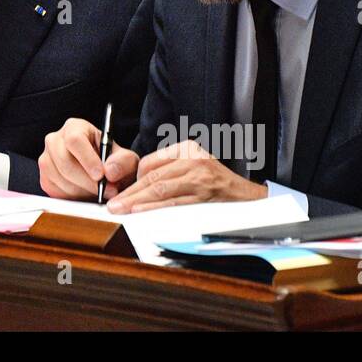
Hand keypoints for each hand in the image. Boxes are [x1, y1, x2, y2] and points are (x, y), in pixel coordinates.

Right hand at [39, 116, 137, 199]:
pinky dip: (73, 198)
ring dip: (82, 192)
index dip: (87, 159)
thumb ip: (122, 162)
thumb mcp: (126, 159)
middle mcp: (55, 140)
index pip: (74, 140)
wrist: (104, 175)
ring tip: (99, 194)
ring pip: (59, 178)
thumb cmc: (112, 163)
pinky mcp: (45, 178)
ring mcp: (47, 159)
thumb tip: (109, 171)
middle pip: (64, 161)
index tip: (100, 176)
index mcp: (75, 127)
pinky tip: (86, 195)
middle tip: (106, 191)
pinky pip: (55, 191)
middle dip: (86, 181)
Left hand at [105, 139, 266, 213]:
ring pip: (160, 189)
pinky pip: (174, 203)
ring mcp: (199, 177)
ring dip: (138, 202)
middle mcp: (192, 159)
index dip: (134, 179)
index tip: (122, 192)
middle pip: (152, 176)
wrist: (248, 197)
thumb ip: (169, 170)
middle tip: (113, 203)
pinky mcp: (204, 195)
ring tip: (122, 209)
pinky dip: (156, 208)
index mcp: (186, 149)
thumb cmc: (217, 183)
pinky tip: (142, 212)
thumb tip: (139, 184)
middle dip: (130, 192)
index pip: (150, 162)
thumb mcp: (193, 166)